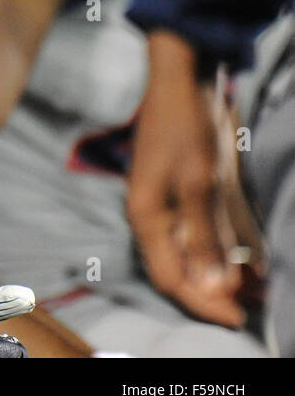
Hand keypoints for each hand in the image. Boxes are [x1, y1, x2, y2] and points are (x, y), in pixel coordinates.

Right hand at [127, 32, 243, 326]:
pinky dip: (211, 250)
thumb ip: (204, 235)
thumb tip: (213, 283)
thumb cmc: (183, 127)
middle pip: (173, 270)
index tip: (237, 315)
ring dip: (213, 273)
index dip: (202, 302)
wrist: (174, 80)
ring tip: (249, 284)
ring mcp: (156, 204)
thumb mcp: (199, 182)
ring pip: (182, 254)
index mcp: (145, 216)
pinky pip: (187, 235)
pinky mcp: (168, 193)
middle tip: (248, 303)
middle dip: (209, 292)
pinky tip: (235, 254)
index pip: (169, 277)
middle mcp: (146, 216)